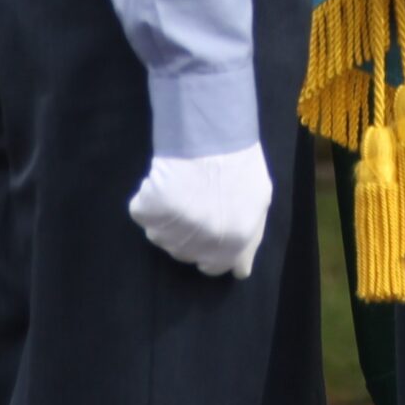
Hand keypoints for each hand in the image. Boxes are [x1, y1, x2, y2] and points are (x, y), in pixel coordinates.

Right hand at [128, 145, 272, 277]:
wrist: (210, 134)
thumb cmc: (239, 162)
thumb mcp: (260, 201)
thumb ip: (251, 239)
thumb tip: (239, 270)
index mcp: (231, 247)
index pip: (216, 267)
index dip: (214, 248)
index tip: (212, 224)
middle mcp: (199, 248)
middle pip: (187, 253)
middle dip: (192, 234)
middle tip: (197, 201)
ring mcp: (168, 233)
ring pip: (163, 236)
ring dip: (170, 219)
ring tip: (183, 187)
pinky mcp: (146, 213)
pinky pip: (144, 213)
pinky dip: (150, 201)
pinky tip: (165, 182)